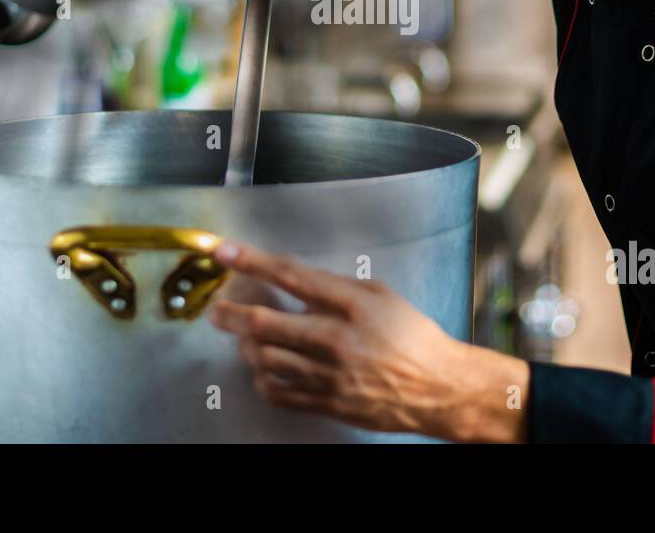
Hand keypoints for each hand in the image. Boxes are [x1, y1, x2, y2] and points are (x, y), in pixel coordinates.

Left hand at [208, 240, 529, 442]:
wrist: (437, 387)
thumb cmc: (412, 337)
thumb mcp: (380, 294)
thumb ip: (334, 284)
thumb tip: (292, 272)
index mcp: (352, 304)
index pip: (291, 276)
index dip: (252, 261)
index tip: (226, 252)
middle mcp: (337, 339)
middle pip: (264, 323)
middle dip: (231, 312)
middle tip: (217, 307)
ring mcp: (330, 375)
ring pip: (265, 358)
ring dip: (245, 345)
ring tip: (242, 336)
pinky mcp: (327, 402)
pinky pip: (277, 392)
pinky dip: (261, 378)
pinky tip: (263, 367)